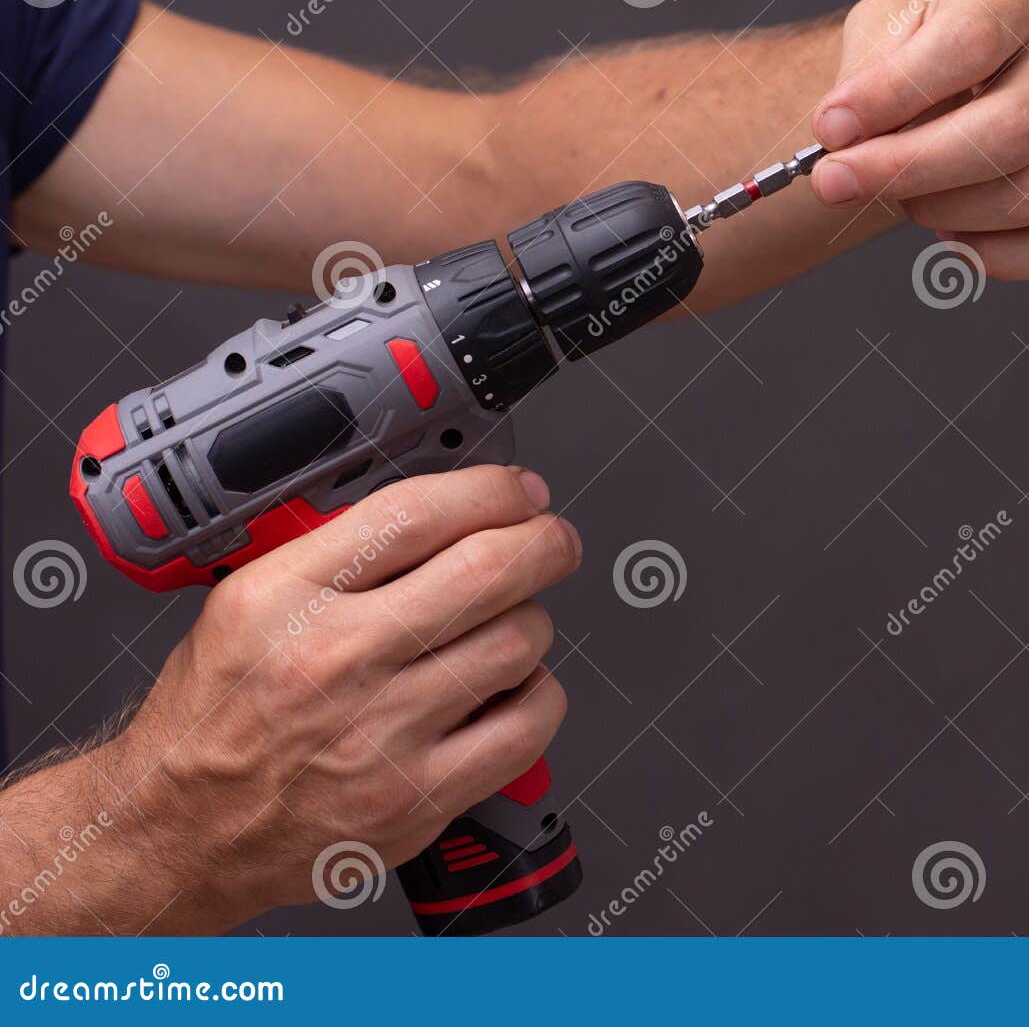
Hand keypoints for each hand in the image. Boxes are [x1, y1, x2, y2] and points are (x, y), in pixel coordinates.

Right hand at [85, 465, 578, 930]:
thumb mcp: (247, 602)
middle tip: (552, 541)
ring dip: (532, 621)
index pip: (416, 514)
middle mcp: (336, 660)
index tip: (517, 492)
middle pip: (488, 569)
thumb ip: (339, 552)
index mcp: (286, 597)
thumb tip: (448, 510)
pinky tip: (514, 689)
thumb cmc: (217, 717)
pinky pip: (526, 727)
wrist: (182, 831)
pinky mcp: (417, 798)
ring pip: (519, 642)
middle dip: (544, 542)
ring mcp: (381, 733)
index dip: (490, 490)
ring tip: (510, 624)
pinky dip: (539, 696)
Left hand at [810, 0, 1028, 279]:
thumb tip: (844, 135)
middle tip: (835, 183)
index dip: (892, 96)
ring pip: (1023, 198)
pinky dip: (994, 257)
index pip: (970, 46)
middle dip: (906, 170)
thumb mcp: (884, 27)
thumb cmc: (924, 43)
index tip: (830, 129)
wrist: (965, 63)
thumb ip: (865, 75)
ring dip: (940, 212)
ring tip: (903, 190)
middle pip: (1009, 133)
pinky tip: (953, 231)